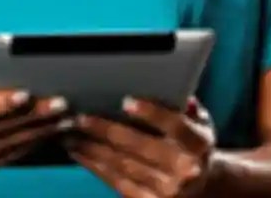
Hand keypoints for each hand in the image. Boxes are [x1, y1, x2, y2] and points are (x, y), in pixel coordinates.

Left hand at [62, 97, 215, 196]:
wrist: (201, 186)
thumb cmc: (191, 142)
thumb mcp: (198, 120)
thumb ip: (182, 103)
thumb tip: (164, 84)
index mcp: (198, 143)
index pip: (175, 126)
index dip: (151, 113)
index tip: (126, 100)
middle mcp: (185, 169)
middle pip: (140, 146)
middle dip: (106, 130)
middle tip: (80, 117)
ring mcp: (167, 190)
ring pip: (122, 165)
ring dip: (91, 148)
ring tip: (69, 132)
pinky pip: (116, 182)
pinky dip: (94, 165)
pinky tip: (78, 152)